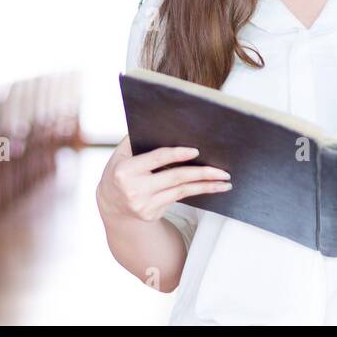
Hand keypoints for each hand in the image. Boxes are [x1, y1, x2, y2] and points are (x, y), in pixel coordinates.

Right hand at [96, 136, 230, 221]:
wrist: (112, 206)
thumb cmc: (120, 172)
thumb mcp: (121, 155)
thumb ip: (137, 140)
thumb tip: (162, 123)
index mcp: (126, 171)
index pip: (156, 159)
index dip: (177, 154)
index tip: (195, 150)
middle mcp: (135, 189)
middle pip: (175, 177)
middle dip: (202, 173)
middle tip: (223, 171)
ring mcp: (144, 205)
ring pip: (182, 192)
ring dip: (206, 186)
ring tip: (225, 182)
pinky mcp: (152, 214)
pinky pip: (179, 198)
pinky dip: (196, 191)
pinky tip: (211, 188)